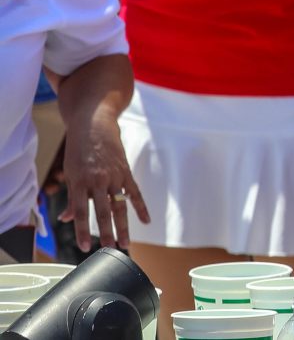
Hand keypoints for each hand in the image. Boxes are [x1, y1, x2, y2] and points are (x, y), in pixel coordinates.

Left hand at [59, 107, 148, 251]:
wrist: (94, 124)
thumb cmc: (78, 150)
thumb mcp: (70, 173)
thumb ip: (72, 197)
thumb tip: (67, 218)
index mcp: (80, 182)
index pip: (81, 212)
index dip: (83, 231)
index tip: (84, 246)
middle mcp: (97, 181)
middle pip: (103, 212)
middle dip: (106, 233)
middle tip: (109, 250)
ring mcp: (114, 176)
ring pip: (119, 206)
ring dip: (123, 226)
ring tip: (125, 243)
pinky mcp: (125, 171)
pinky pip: (134, 192)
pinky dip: (141, 206)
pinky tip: (146, 220)